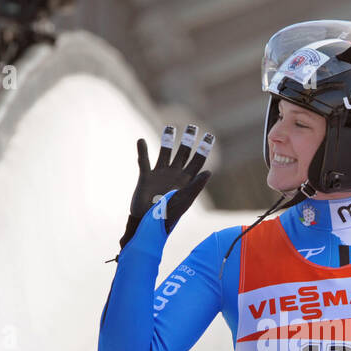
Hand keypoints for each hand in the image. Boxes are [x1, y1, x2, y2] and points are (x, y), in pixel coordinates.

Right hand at [118, 124, 213, 250]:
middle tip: (192, 126)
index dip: (204, 148)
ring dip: (167, 140)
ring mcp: (159, 175)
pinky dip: (142, 150)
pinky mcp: (145, 177)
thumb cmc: (168, 216)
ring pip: (164, 152)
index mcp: (186, 180)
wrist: (147, 224)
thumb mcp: (184, 200)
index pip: (198, 161)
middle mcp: (174, 175)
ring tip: (169, 128)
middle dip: (188, 139)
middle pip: (183, 153)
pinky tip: (140, 140)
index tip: (209, 136)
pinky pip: (144, 161)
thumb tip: (208, 171)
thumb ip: (196, 186)